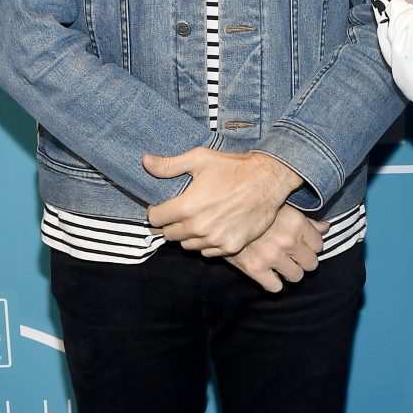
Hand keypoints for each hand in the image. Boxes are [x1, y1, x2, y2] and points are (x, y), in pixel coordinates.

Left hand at [144, 148, 302, 256]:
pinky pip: (208, 252)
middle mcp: (199, 227)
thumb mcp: (200, 159)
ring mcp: (215, 240)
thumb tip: (145, 162)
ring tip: (198, 221)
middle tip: (182, 213)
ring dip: (189, 235)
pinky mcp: (231, 247)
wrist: (268, 180)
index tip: (162, 207)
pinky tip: (213, 229)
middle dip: (171, 224)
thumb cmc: (234, 168)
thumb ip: (169, 165)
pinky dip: (207, 243)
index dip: (156, 211)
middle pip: (170, 235)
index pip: (156, 219)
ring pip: (188, 246)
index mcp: (187, 206)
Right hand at [225, 206, 328, 292]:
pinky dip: (273, 282)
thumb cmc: (255, 211)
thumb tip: (327, 227)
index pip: (319, 245)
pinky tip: (268, 272)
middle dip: (303, 260)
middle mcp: (287, 241)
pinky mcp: (255, 269)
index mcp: (297, 223)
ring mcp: (272, 257)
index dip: (311, 245)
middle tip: (291, 255)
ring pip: (296, 277)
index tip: (301, 243)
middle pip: (311, 264)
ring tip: (281, 264)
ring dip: (290, 272)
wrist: (222, 217)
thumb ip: (306, 221)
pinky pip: (275, 287)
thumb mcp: (283, 208)